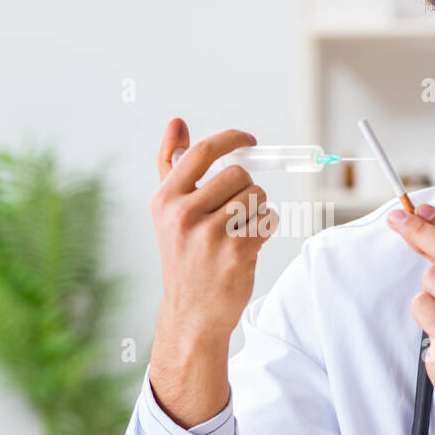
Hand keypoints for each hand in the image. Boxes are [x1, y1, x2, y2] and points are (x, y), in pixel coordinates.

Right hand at [148, 119, 278, 425]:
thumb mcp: (168, 211)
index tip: (250, 141)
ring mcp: (210, 236)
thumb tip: (176, 122)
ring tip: (240, 231)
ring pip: (257, 196)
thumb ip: (171, 164)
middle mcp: (183, 216)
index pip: (204, 152)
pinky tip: (248, 245)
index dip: (233, 139)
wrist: (192, 313)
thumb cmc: (184, 255)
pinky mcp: (236, 253)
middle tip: (237, 212)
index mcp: (166, 200)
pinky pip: (267, 220)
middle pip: (239, 174)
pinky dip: (266, 228)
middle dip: (247, 188)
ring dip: (258, 210)